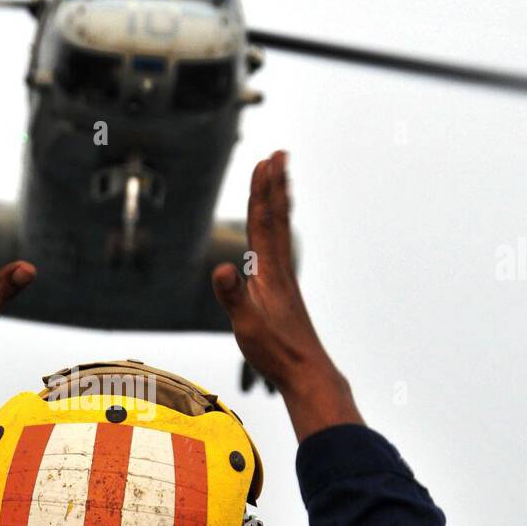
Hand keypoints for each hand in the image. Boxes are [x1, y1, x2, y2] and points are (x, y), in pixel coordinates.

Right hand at [212, 150, 362, 442]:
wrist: (305, 371)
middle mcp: (279, 269)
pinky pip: (280, 247)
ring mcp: (283, 279)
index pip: (263, 223)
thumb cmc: (275, 351)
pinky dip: (279, 228)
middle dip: (275, 185)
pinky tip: (277, 230)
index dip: (261, 192)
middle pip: (276, 218)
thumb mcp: (246, 325)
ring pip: (281, 230)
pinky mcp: (284, 291)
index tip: (264, 162)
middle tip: (279, 154)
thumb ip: (233, 296)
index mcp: (268, 272)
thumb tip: (221, 267)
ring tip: (282, 178)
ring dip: (280, 201)